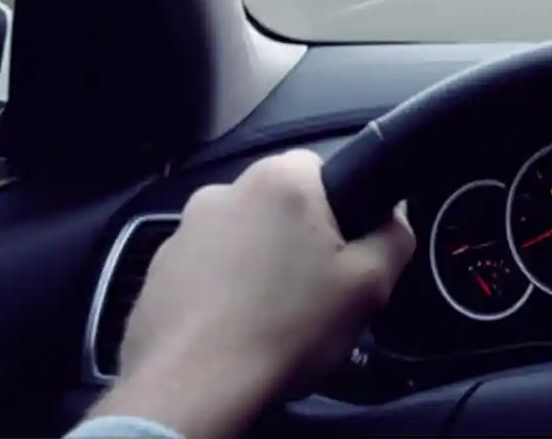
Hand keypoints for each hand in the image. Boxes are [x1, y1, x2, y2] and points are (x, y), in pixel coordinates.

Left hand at [88, 149, 414, 438]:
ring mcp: (181, 229)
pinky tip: (233, 325)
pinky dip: (220, 287)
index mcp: (279, 179)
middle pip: (278, 203)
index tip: (344, 249)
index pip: (321, 167)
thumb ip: (394, 238)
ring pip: (239, 234)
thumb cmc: (290, 325)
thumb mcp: (369, 285)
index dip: (340, 207)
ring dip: (255, 259)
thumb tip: (394, 216)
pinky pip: (203, 267)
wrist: (197, 385)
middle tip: (314, 286)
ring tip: (269, 312)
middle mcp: (224, 189)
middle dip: (297, 235)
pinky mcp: (156, 269)